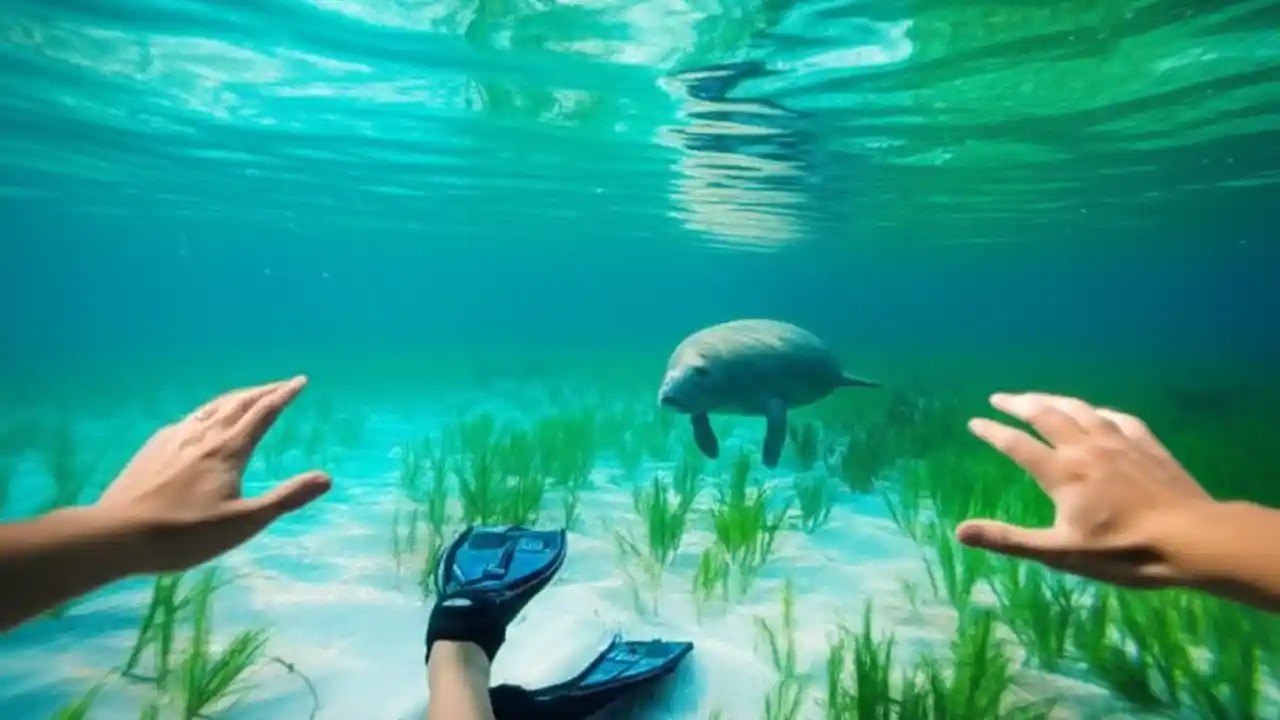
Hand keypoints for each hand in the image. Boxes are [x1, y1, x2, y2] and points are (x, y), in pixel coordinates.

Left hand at [96, 376, 330, 572]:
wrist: (116, 534)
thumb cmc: (185, 534)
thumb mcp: (244, 523)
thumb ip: (286, 498)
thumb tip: (326, 478)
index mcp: (228, 450)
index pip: (263, 413)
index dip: (284, 395)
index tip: (300, 381)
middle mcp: (203, 435)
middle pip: (239, 403)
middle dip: (263, 391)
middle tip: (282, 384)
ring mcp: (175, 438)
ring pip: (212, 407)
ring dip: (236, 398)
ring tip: (248, 397)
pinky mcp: (154, 447)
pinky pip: (190, 419)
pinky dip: (209, 412)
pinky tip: (204, 421)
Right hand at [957, 391, 1212, 587]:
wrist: (1191, 537)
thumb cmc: (1123, 551)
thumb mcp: (1059, 553)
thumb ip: (1008, 539)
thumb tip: (959, 531)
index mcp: (1061, 472)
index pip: (1016, 445)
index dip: (992, 432)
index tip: (974, 422)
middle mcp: (1085, 448)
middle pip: (1045, 414)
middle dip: (1018, 403)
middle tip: (999, 397)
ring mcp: (1119, 442)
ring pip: (1079, 409)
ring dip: (1053, 399)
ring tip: (1038, 397)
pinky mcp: (1147, 444)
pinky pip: (1116, 418)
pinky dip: (1098, 411)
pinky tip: (1097, 413)